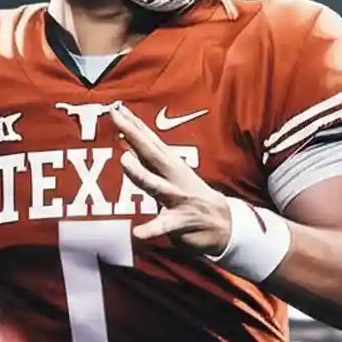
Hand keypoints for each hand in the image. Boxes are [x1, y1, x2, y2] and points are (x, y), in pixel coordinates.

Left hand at [107, 103, 231, 255]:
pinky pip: (164, 226)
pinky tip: (137, 233)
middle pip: (152, 154)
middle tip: (117, 118)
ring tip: (124, 161)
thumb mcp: (169, 175)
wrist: (225, 225)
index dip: (133, 125)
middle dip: (135, 135)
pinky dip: (151, 230)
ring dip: (141, 173)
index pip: (149, 142)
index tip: (116, 109)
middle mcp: (175, 177)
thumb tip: (124, 140)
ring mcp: (179, 198)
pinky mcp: (182, 222)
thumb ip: (146, 160)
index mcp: (171, 165)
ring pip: (157, 185)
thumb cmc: (190, 196)